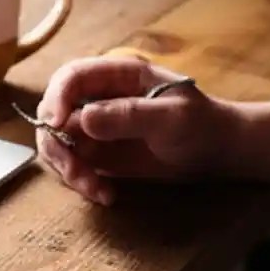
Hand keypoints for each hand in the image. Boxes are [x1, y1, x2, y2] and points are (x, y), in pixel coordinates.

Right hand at [36, 57, 243, 204]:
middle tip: (75, 172)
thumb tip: (83, 120)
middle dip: (57, 144)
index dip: (56, 98)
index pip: (70, 77)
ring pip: (57, 143)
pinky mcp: (96, 153)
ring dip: (67, 168)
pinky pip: (72, 165)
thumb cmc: (201, 124)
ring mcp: (93, 126)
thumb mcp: (172, 117)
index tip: (56, 125)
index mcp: (116, 76)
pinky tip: (105, 194)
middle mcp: (97, 98)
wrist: (217, 151)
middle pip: (53, 112)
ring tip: (95, 189)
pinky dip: (80, 182)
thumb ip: (129, 115)